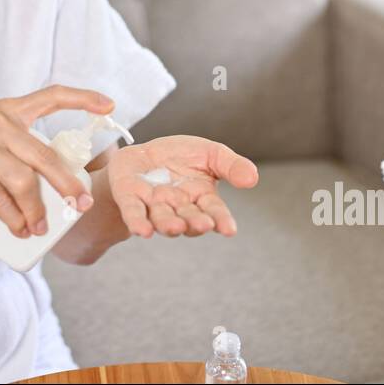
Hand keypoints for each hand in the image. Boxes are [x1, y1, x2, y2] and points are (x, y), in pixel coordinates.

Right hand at [0, 85, 114, 238]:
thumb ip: (18, 142)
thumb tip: (51, 181)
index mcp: (9, 109)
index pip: (51, 96)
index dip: (82, 99)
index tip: (108, 105)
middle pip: (44, 156)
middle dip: (67, 184)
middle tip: (81, 204)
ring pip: (23, 182)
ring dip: (36, 211)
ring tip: (41, 227)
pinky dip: (12, 217)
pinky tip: (19, 227)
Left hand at [106, 135, 258, 237]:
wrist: (144, 155)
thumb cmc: (181, 157)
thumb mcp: (211, 154)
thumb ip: (231, 166)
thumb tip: (253, 179)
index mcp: (201, 198)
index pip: (213, 210)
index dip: (221, 220)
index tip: (229, 229)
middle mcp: (178, 207)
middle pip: (188, 217)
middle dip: (195, 222)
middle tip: (204, 224)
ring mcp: (154, 205)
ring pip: (162, 218)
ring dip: (169, 224)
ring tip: (175, 226)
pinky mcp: (130, 199)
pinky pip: (134, 213)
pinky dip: (138, 222)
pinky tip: (143, 230)